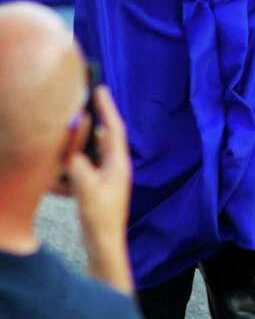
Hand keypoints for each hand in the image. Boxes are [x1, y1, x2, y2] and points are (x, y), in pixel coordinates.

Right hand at [65, 87, 133, 293]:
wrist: (104, 244)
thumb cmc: (100, 215)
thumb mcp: (86, 186)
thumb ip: (77, 163)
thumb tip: (70, 147)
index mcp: (118, 162)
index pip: (114, 128)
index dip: (107, 107)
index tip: (100, 89)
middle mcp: (116, 166)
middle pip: (101, 139)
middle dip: (87, 127)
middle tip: (75, 112)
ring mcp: (107, 178)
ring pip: (89, 156)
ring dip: (75, 152)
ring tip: (61, 147)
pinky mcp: (97, 189)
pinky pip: (82, 173)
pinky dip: (69, 172)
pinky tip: (56, 178)